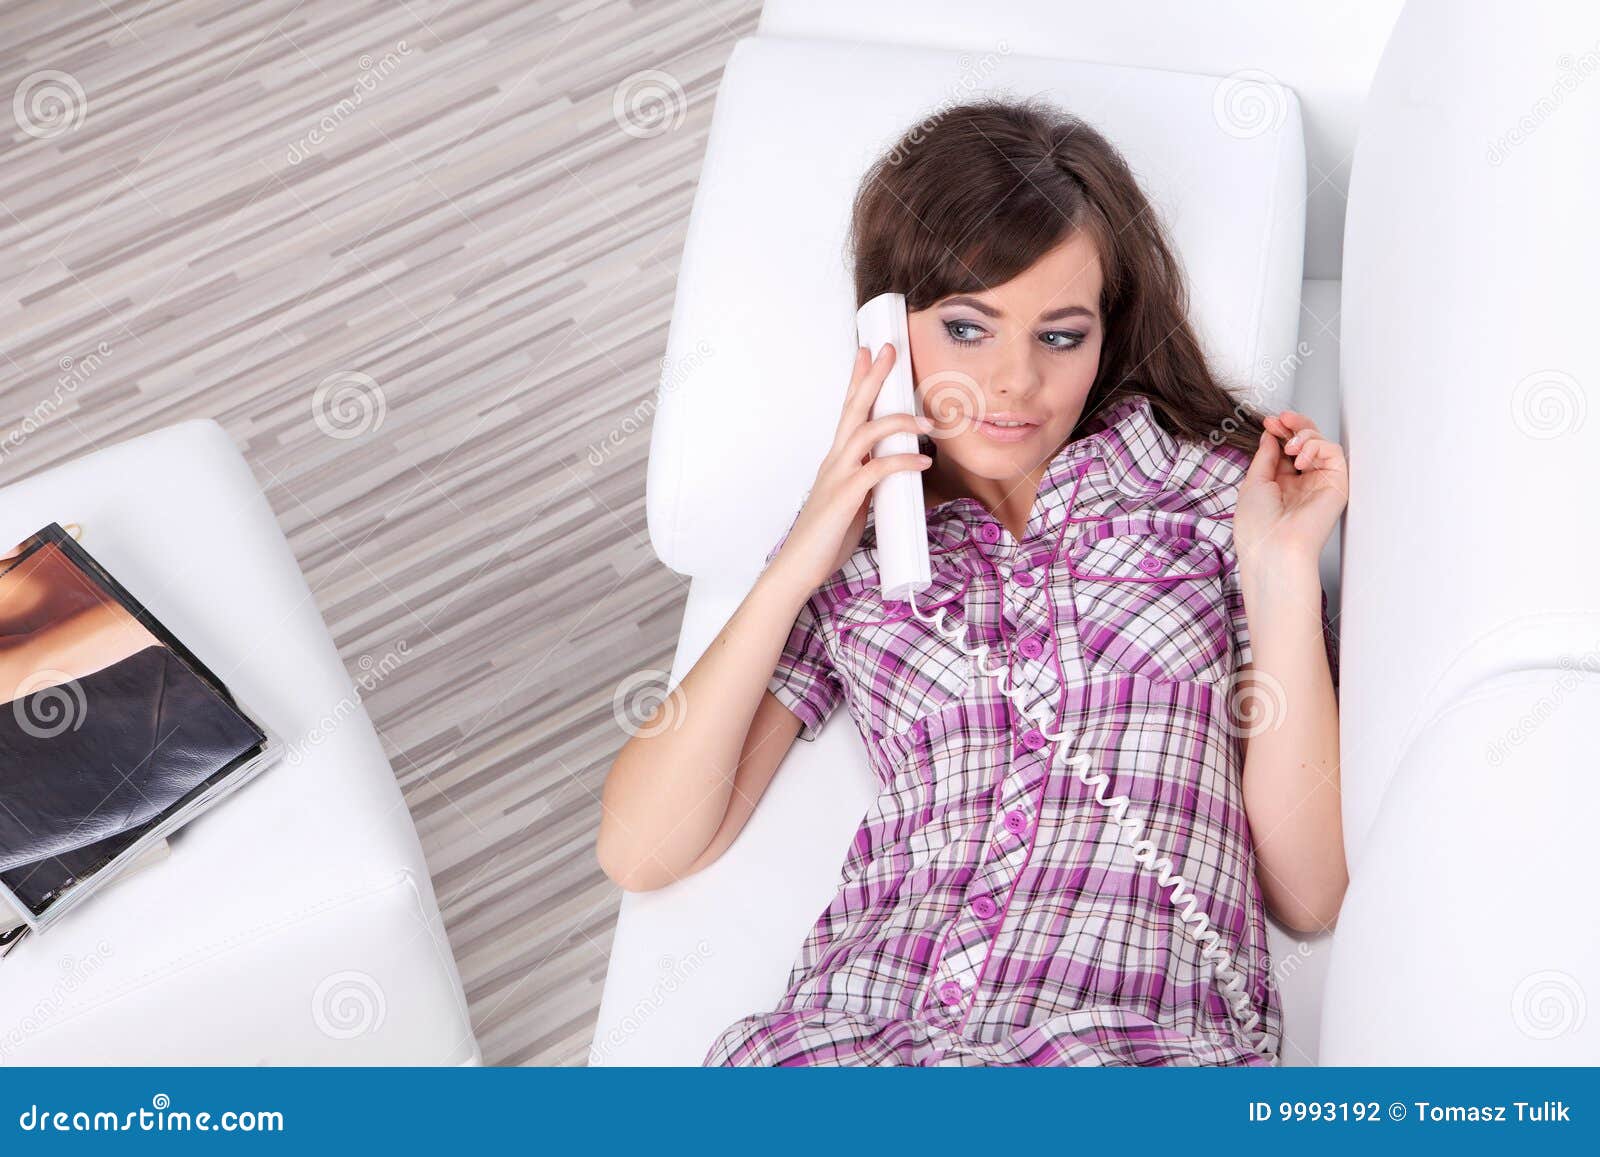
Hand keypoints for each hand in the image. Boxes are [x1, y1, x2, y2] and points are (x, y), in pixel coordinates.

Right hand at [769, 343, 932, 594]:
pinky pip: (878, 470)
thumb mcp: (852, 502)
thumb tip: (893, 474)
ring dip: (899, 422)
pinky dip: (903, 462)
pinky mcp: (844, 497)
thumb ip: (869, 483)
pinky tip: (923, 464)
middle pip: (854, 408)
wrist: (798, 567)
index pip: (848, 411)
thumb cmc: (824, 539)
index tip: (869, 353)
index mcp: (836, 460)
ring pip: (867, 432)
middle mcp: (834, 461)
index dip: (859, 380)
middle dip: (873, 377)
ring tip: (927, 424)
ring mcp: (837, 476)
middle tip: (889, 349)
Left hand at [1236, 410, 1347, 570]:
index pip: (1286, 450)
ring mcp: (1320, 484)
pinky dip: (1317, 447)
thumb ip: (1265, 457)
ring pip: (1322, 444)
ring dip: (1305, 434)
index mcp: (1280, 485)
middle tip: (1281, 419)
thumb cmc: (1258, 526)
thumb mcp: (1253, 483)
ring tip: (1290, 445)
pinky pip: (1333, 454)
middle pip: (1306, 443)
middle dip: (1294, 425)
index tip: (1269, 422)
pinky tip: (1301, 460)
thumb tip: (1270, 435)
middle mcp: (1302, 484)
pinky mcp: (1336, 485)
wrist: (1272, 549)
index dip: (1280, 432)